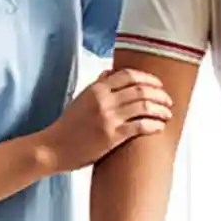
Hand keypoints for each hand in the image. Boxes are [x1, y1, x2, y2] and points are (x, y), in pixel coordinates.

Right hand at [41, 69, 172, 172]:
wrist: (53, 148)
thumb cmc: (67, 125)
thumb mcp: (81, 98)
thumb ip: (97, 85)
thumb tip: (110, 72)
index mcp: (96, 88)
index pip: (129, 75)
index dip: (148, 78)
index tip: (158, 84)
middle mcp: (104, 100)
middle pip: (141, 89)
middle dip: (159, 94)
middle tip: (168, 100)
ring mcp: (108, 117)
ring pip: (144, 106)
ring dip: (160, 109)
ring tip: (167, 114)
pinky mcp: (111, 136)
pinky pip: (140, 126)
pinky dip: (154, 125)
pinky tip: (159, 127)